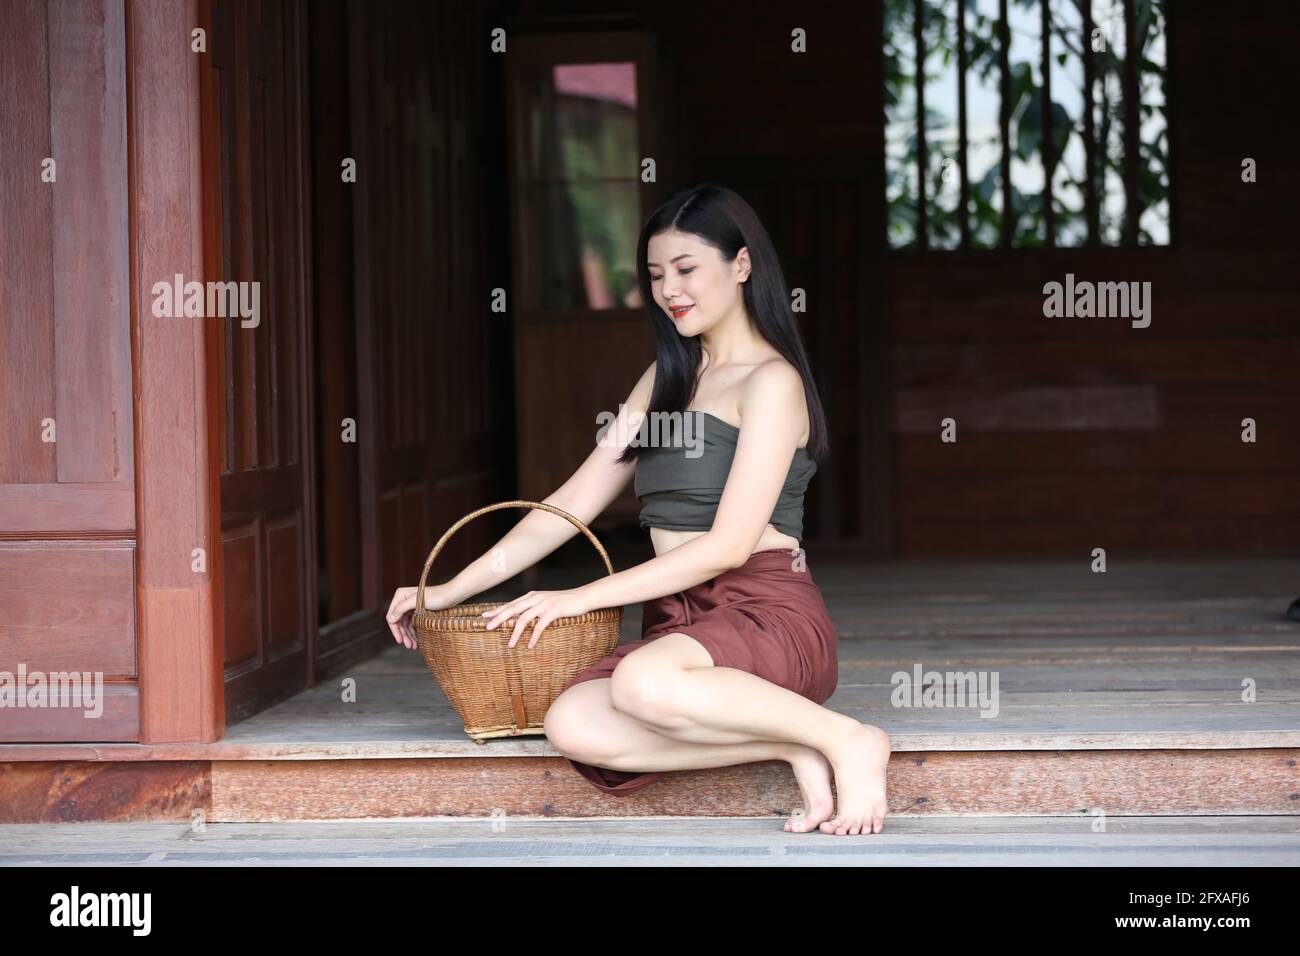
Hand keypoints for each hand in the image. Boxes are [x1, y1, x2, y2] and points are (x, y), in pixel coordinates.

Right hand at [386, 583, 455, 649]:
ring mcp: (410, 606)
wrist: (451, 595)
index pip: (392, 616)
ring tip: (413, 646)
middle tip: (409, 646)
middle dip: (403, 635)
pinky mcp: (418, 610)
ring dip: (408, 636)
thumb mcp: (416, 602)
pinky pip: (412, 624)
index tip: (400, 641)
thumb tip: (391, 619)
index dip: (395, 630)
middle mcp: (403, 600)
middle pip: (399, 622)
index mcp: (400, 596)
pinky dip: (413, 632)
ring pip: (406, 625)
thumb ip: (401, 608)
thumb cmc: (436, 596)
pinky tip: (416, 640)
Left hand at [480, 587, 594, 648]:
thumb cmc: (564, 602)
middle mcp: (535, 598)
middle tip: (487, 627)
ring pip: (524, 618)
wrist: (583, 597)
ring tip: (509, 644)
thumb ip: (534, 607)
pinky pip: (540, 625)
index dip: (497, 610)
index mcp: (531, 596)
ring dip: (515, 632)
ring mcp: (544, 604)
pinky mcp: (553, 611)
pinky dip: (534, 636)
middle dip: (499, 618)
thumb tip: (521, 618)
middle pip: (513, 609)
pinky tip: (530, 645)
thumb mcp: (546, 602)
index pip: (510, 604)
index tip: (484, 616)